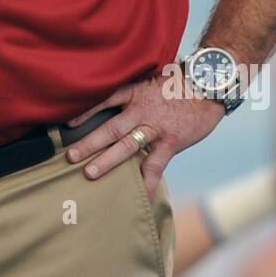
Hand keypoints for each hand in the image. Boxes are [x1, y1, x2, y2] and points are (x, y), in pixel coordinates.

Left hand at [63, 65, 222, 197]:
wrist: (208, 86)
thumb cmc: (178, 83)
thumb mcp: (151, 80)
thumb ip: (133, 93)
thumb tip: (113, 103)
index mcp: (134, 93)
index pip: (104, 101)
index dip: (85, 112)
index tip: (67, 125)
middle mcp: (141, 110)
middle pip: (110, 128)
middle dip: (88, 143)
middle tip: (69, 157)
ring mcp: (155, 128)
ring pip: (126, 146)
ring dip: (106, 161)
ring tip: (89, 174)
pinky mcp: (170, 142)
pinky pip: (154, 166)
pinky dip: (145, 182)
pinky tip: (137, 196)